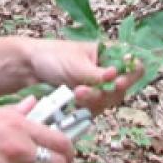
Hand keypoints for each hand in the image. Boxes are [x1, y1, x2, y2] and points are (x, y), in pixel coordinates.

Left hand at [27, 39, 144, 115]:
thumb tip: (116, 75)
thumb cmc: (52, 56)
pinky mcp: (87, 98)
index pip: (133, 65)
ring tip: (74, 95)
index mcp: (108, 53)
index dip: (129, 76)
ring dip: (93, 101)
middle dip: (104, 92)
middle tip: (84, 91)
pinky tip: (73, 102)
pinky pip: (96, 109)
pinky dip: (86, 108)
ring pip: (108, 101)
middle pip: (121, 88)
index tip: (116, 83)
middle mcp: (107, 70)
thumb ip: (97, 74)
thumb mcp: (76, 64)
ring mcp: (98, 85)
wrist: (28, 67)